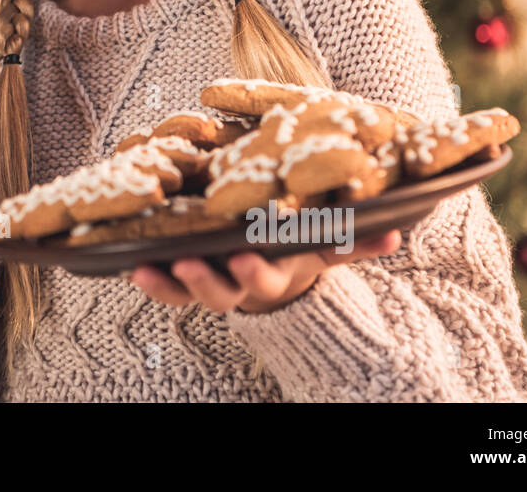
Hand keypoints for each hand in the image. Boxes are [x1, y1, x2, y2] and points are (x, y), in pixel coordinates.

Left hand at [126, 229, 401, 314]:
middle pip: (223, 291)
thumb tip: (395, 231)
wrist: (277, 272)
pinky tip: (131, 267)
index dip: (253, 270)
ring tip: (146, 268)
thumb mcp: (324, 244)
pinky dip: (150, 283)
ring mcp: (214, 285)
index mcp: (277, 273)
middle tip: (187, 262)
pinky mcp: (186, 283)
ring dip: (168, 284)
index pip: (267, 277)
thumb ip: (354, 239)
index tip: (241, 254)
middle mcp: (242, 284)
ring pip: (189, 294)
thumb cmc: (298, 247)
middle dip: (205, 279)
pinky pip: (165, 290)